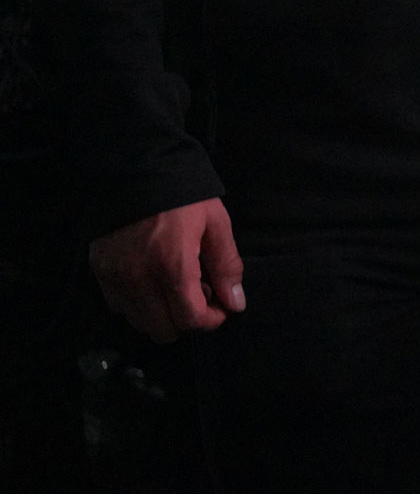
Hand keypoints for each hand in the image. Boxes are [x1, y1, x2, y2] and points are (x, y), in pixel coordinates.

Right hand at [89, 197, 244, 343]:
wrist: (137, 171)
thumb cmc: (184, 197)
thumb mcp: (216, 224)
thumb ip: (226, 267)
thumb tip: (235, 304)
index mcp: (173, 268)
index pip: (191, 320)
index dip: (211, 320)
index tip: (220, 307)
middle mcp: (140, 281)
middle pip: (164, 330)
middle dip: (188, 320)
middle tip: (200, 294)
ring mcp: (116, 280)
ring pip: (140, 323)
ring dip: (162, 314)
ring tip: (176, 287)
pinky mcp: (100, 274)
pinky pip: (120, 307)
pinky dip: (139, 304)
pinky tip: (152, 282)